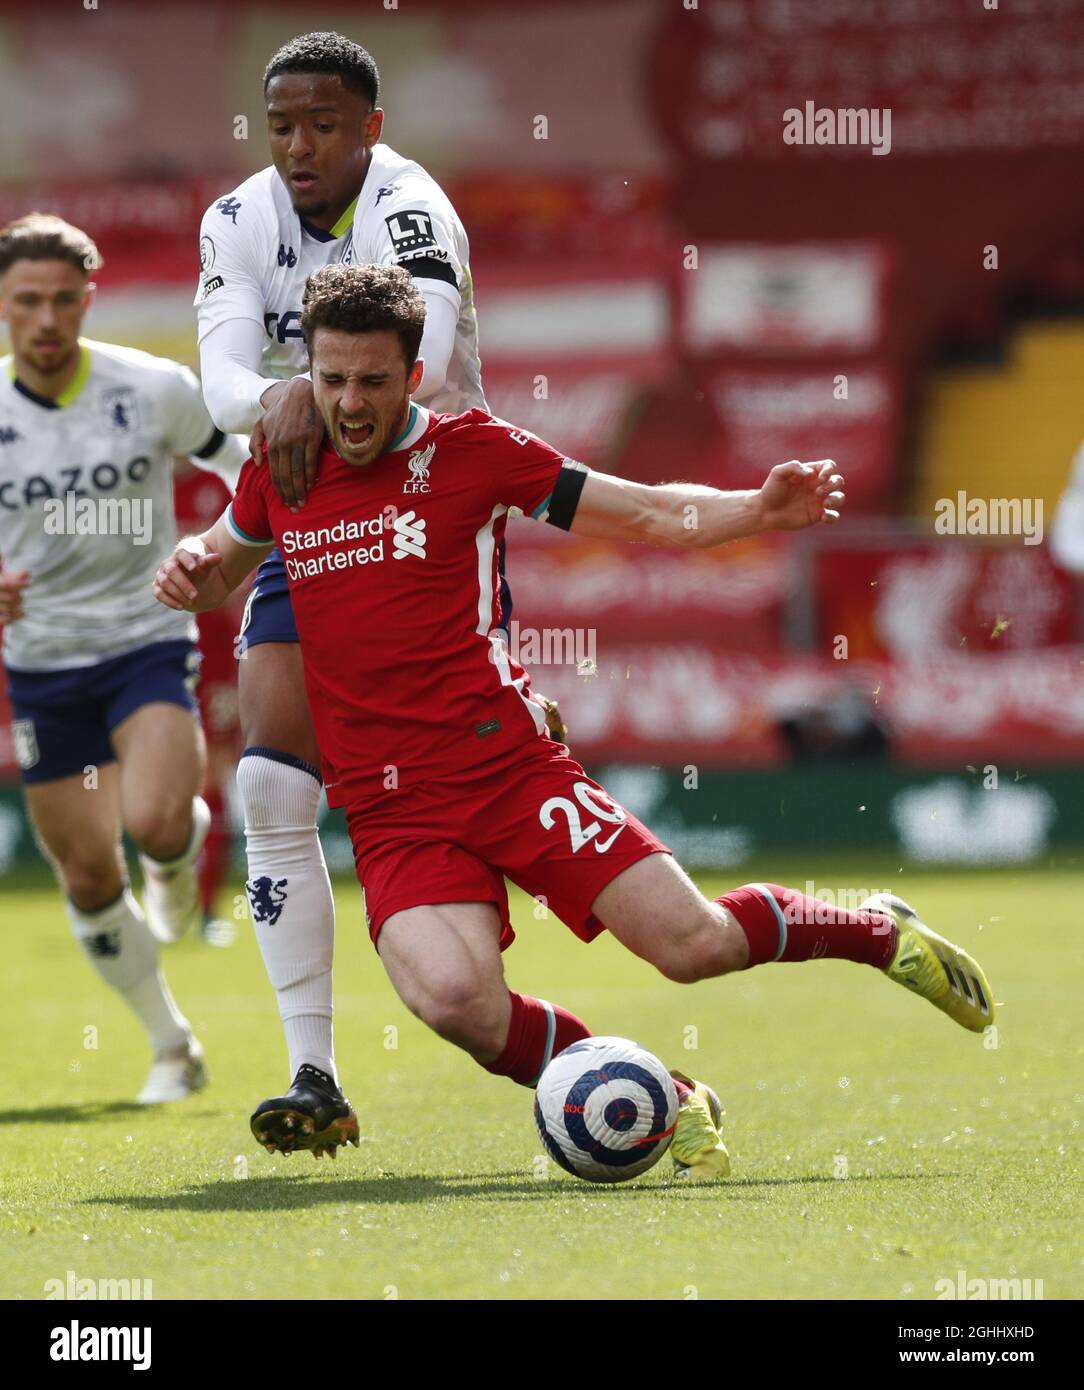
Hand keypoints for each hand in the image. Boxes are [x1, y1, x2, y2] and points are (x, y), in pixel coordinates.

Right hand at [0, 563, 29, 625]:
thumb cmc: (0, 589)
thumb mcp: (4, 581)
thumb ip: (15, 577)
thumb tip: (27, 572)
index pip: (7, 584)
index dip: (18, 584)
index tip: (28, 584)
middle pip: (11, 597)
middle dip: (18, 597)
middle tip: (20, 597)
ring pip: (9, 609)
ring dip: (17, 607)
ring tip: (19, 606)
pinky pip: (4, 620)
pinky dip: (15, 617)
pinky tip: (23, 613)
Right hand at [153, 545, 224, 611]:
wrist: (195, 585)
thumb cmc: (200, 573)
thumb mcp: (206, 568)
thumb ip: (210, 562)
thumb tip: (219, 557)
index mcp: (180, 555)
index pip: (181, 554)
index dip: (187, 560)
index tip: (194, 568)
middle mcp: (168, 564)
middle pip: (172, 570)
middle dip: (183, 583)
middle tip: (195, 595)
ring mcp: (161, 575)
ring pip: (165, 582)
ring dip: (178, 593)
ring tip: (191, 602)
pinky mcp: (157, 587)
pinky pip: (158, 593)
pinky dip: (169, 601)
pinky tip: (181, 607)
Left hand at [251, 377, 324, 511]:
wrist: (299, 393)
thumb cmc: (281, 411)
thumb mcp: (261, 424)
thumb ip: (254, 443)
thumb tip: (257, 464)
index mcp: (271, 444)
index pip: (275, 474)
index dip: (280, 491)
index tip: (285, 503)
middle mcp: (283, 444)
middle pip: (286, 476)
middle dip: (290, 495)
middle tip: (295, 509)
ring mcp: (297, 441)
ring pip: (297, 472)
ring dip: (300, 490)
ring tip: (303, 502)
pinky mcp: (311, 437)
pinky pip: (310, 461)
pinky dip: (311, 475)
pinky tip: (312, 485)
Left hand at [757, 459, 844, 531]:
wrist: (764, 511)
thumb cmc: (770, 490)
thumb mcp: (778, 473)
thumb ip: (793, 466)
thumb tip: (811, 473)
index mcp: (811, 473)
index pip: (829, 466)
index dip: (829, 470)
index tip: (820, 478)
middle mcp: (817, 486)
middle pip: (838, 481)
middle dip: (832, 485)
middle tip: (817, 492)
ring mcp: (818, 502)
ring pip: (839, 498)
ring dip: (837, 499)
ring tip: (825, 503)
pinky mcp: (817, 516)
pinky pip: (833, 516)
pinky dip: (833, 517)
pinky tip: (823, 517)